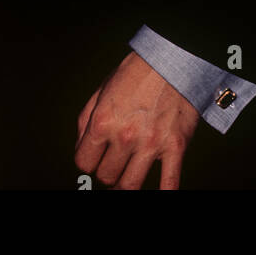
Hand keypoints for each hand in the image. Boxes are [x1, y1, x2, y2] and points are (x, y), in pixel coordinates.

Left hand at [74, 52, 199, 189]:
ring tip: (126, 178)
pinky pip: (168, 183)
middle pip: (106, 176)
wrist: (170, 60)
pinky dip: (162, 194)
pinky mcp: (175, 147)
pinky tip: (157, 194)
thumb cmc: (134, 73)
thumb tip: (81, 147)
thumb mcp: (101, 90)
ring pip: (130, 186)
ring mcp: (151, 144)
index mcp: (102, 121)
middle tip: (112, 164)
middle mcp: (125, 136)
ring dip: (124, 185)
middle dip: (106, 172)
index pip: (84, 162)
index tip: (94, 159)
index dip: (87, 162)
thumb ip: (86, 120)